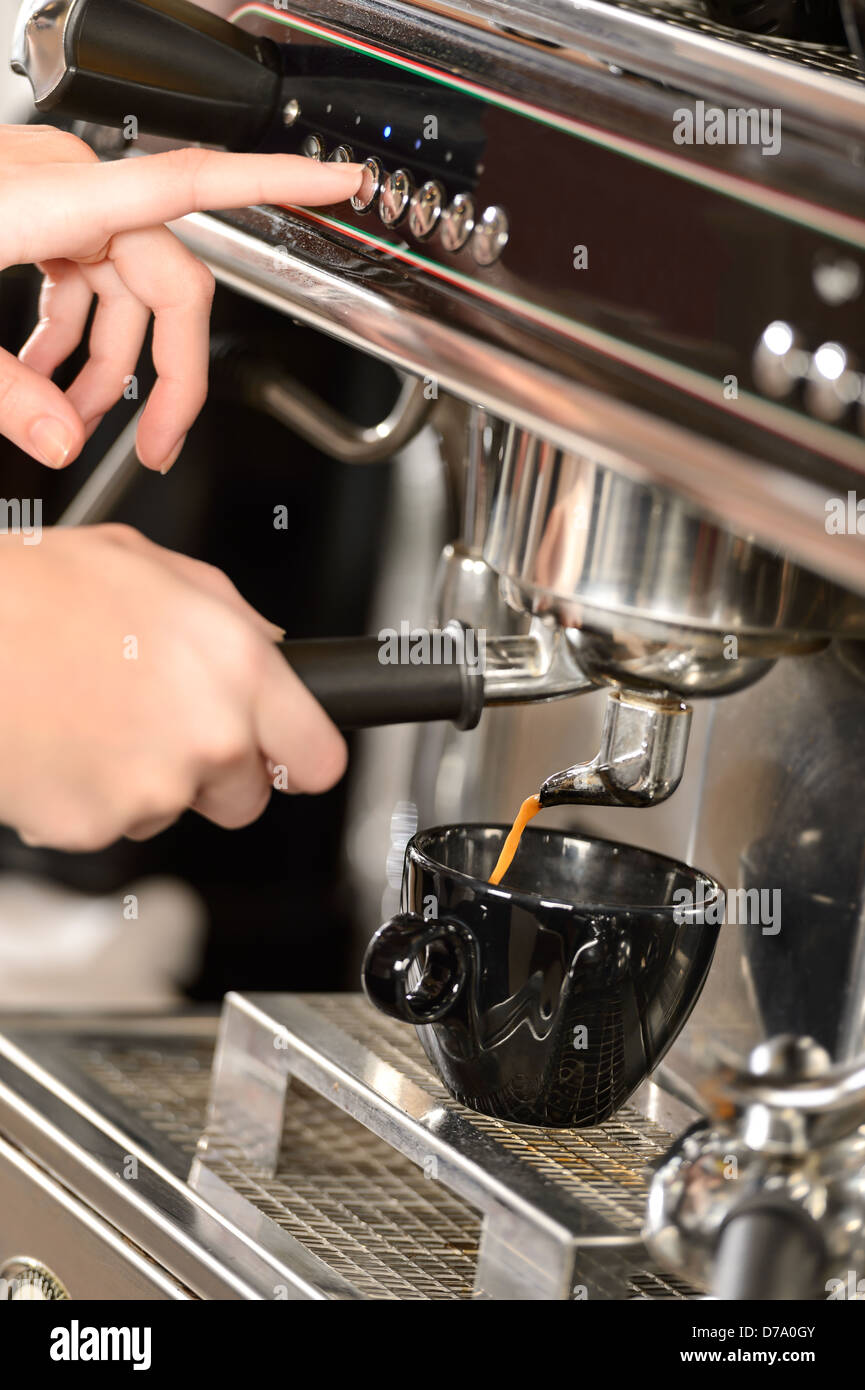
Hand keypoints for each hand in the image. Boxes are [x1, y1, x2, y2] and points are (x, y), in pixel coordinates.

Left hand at [0, 125, 361, 470]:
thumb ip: (9, 392)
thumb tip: (64, 442)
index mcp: (60, 197)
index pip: (194, 182)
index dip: (280, 182)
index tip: (340, 181)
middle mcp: (70, 185)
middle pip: (169, 282)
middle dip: (166, 373)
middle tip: (155, 443)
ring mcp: (55, 191)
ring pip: (128, 287)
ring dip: (110, 362)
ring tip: (73, 417)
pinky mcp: (36, 203)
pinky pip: (89, 270)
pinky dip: (78, 327)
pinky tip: (46, 369)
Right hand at [0, 524, 346, 850]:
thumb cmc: (34, 592)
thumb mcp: (150, 566)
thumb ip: (229, 615)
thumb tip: (266, 645)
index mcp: (238, 667)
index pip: (320, 757)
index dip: (300, 755)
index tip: (287, 754)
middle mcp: (209, 736)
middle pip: (248, 797)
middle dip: (217, 772)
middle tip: (162, 725)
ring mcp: (154, 790)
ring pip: (173, 810)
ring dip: (145, 778)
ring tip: (90, 716)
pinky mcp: (94, 828)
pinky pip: (110, 824)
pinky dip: (88, 796)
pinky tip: (61, 743)